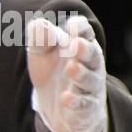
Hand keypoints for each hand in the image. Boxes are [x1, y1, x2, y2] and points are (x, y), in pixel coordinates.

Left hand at [26, 15, 106, 131]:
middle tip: (76, 44)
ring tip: (71, 68)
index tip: (72, 25)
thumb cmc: (52, 71)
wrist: (57, 108)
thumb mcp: (42, 53)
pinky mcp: (86, 107)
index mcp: (81, 46)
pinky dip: (76, 101)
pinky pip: (84, 104)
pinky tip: (66, 98)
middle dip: (85, 50)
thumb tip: (38, 23)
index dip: (80, 29)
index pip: (84, 34)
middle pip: (92, 55)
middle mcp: (90, 65)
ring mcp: (90, 87)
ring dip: (81, 74)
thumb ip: (41, 39)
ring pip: (89, 80)